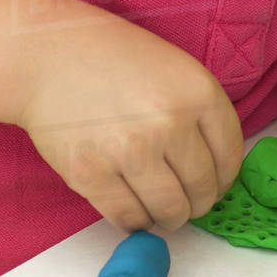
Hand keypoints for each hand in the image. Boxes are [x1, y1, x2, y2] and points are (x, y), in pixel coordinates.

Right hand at [18, 13, 243, 230]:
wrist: (46, 55)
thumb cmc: (112, 60)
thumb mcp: (174, 70)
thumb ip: (200, 114)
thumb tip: (216, 172)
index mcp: (198, 92)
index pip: (231, 157)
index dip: (224, 178)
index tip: (214, 184)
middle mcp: (169, 123)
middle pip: (203, 189)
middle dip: (197, 202)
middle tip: (186, 202)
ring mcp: (131, 151)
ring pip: (170, 211)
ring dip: (169, 217)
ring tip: (160, 209)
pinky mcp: (93, 175)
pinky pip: (129, 218)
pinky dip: (136, 221)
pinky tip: (133, 207)